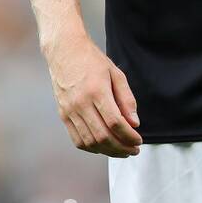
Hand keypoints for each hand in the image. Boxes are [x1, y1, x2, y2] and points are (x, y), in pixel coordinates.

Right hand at [43, 34, 142, 156]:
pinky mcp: (63, 115)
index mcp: (96, 91)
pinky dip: (92, 148)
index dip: (129, 136)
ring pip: (90, 142)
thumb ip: (127, 99)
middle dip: (121, 148)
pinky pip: (77, 140)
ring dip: (108, 151)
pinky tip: (104, 147)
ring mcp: (69, 111)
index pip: (115, 123)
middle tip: (133, 150)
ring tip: (121, 151)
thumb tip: (134, 123)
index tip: (138, 140)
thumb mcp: (116, 74)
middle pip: (103, 136)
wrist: (64, 51)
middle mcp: (81, 103)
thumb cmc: (92, 60)